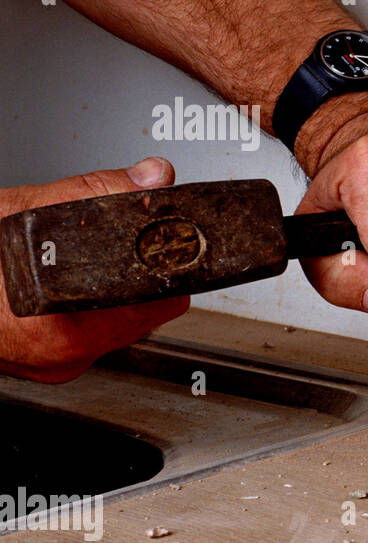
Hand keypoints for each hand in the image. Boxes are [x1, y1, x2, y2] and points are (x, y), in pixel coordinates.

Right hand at [0, 157, 189, 381]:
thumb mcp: (24, 209)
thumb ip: (93, 192)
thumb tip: (152, 178)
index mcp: (59, 330)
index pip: (160, 304)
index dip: (168, 269)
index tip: (169, 246)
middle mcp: (60, 358)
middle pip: (145, 315)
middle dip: (142, 278)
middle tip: (128, 245)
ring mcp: (53, 365)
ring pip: (121, 326)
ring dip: (118, 294)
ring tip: (92, 262)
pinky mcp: (47, 365)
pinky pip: (93, 334)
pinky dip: (93, 308)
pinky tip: (74, 285)